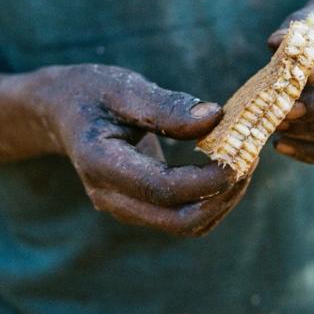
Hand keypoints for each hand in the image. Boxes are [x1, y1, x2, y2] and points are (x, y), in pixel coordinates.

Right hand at [31, 64, 249, 236]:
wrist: (62, 111)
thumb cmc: (92, 92)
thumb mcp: (123, 87)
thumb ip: (166, 105)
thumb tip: (216, 117)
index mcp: (101, 163)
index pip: (163, 188)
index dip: (208, 178)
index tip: (242, 152)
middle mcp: (110, 196)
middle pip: (180, 221)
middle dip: (223, 195)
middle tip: (250, 157)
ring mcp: (124, 207)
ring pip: (187, 225)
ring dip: (223, 200)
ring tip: (245, 160)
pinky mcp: (140, 208)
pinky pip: (184, 218)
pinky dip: (213, 200)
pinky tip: (227, 168)